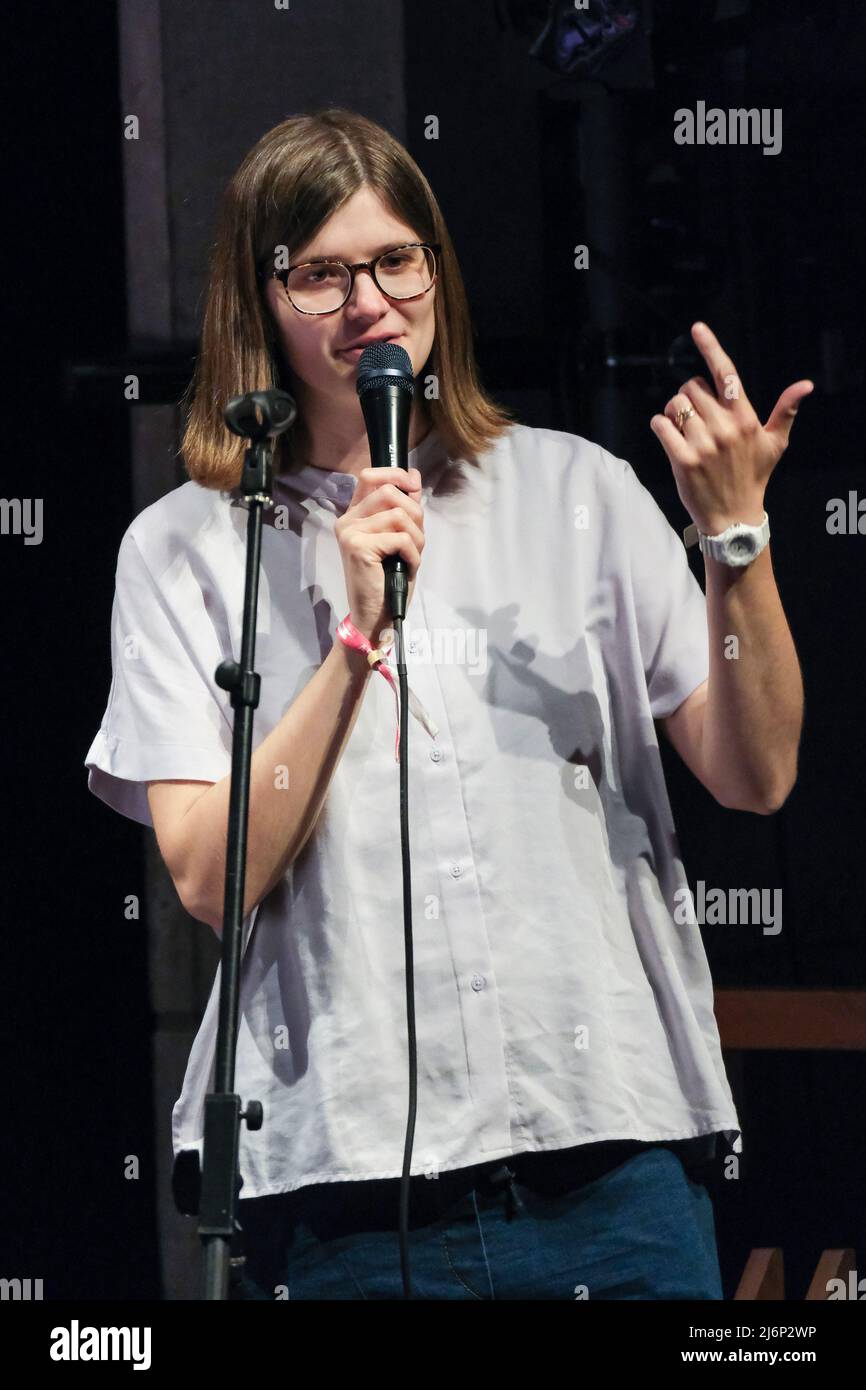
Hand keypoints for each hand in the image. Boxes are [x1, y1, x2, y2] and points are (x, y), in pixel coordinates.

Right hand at [335, 466, 425, 642]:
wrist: (375, 614)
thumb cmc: (387, 579)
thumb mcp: (400, 537)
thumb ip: (404, 507)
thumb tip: (413, 475)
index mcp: (354, 515)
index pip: (369, 476)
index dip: (395, 475)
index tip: (412, 486)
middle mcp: (347, 521)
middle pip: (389, 492)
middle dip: (415, 513)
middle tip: (416, 539)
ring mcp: (350, 533)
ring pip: (399, 515)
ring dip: (417, 538)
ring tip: (411, 556)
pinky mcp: (358, 547)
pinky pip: (401, 538)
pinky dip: (413, 555)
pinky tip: (407, 567)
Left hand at [650, 322, 813, 534]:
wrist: (733, 517)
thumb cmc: (754, 476)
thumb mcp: (775, 444)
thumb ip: (786, 411)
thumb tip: (806, 385)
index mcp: (746, 418)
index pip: (726, 374)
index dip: (710, 347)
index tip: (697, 328)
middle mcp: (725, 427)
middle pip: (692, 386)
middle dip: (690, 397)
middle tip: (696, 417)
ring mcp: (703, 444)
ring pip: (675, 404)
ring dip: (674, 412)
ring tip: (685, 430)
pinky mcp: (682, 459)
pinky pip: (661, 425)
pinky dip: (660, 426)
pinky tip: (670, 436)